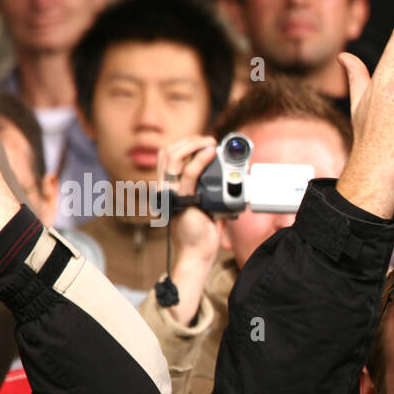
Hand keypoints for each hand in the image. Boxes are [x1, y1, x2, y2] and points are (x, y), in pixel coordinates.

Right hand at [157, 135, 219, 323]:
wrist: (197, 253)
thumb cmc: (202, 231)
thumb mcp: (205, 204)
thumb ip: (209, 188)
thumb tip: (226, 174)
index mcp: (170, 187)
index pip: (167, 157)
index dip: (183, 144)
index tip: (203, 141)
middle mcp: (166, 187)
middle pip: (168, 152)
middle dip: (189, 141)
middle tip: (209, 139)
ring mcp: (172, 193)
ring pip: (173, 157)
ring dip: (193, 144)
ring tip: (210, 142)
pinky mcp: (182, 200)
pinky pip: (190, 174)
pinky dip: (200, 159)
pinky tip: (211, 153)